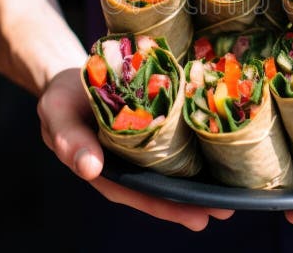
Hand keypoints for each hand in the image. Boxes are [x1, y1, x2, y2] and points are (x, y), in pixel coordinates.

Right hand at [37, 67, 233, 229]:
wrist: (72, 74)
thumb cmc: (63, 98)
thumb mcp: (58, 114)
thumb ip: (69, 140)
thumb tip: (89, 168)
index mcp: (107, 169)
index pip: (140, 194)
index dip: (168, 207)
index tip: (197, 217)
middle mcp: (129, 163)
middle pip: (163, 187)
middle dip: (194, 200)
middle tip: (226, 212)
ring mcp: (144, 147)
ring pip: (175, 168)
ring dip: (202, 179)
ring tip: (234, 194)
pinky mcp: (156, 125)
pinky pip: (178, 140)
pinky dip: (198, 146)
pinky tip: (222, 150)